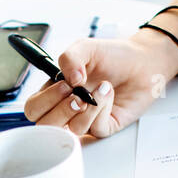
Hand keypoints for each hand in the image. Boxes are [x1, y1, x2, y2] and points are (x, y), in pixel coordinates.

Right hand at [22, 31, 177, 137]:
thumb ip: (68, 57)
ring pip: (73, 128)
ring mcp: (85, 120)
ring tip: (103, 87)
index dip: (44, 100)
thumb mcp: (85, 48)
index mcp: (55, 92)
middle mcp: (67, 108)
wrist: (143, 62)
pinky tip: (109, 94)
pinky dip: (103, 110)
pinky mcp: (104, 127)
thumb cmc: (113, 56)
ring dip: (89, 106)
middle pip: (45, 126)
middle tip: (77, 94)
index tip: (63, 84)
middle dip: (61, 110)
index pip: (34, 108)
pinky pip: (96, 129)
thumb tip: (68, 79)